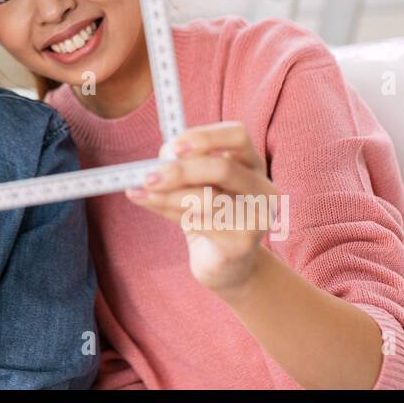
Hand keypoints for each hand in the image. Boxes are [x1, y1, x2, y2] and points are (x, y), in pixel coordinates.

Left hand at [125, 121, 277, 294]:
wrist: (227, 266)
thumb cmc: (208, 217)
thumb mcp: (195, 186)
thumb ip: (181, 168)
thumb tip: (157, 160)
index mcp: (252, 164)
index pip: (238, 136)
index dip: (205, 137)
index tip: (173, 146)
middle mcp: (262, 188)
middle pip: (224, 168)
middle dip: (181, 170)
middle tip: (148, 175)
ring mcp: (256, 217)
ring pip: (207, 198)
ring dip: (168, 194)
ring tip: (141, 191)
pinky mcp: (242, 244)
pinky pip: (200, 223)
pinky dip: (167, 210)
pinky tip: (147, 202)